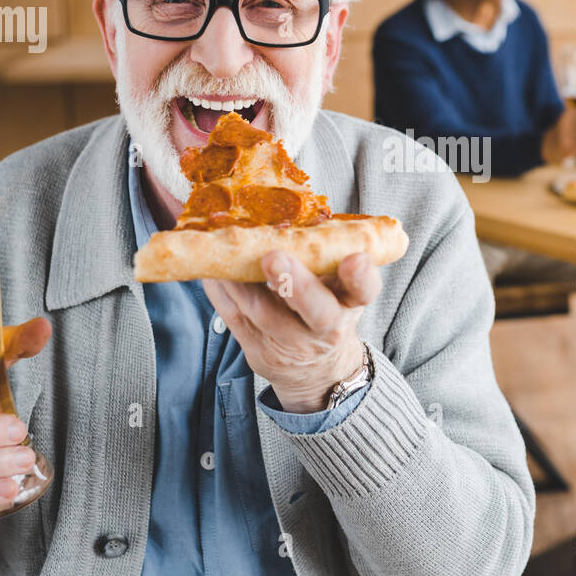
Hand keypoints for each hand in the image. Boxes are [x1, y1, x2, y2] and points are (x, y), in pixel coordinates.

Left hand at [203, 251, 378, 413]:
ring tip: (227, 251)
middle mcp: (327, 326)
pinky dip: (220, 290)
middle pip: (316, 310)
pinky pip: (235, 318)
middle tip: (274, 257)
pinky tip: (211, 268)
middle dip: (295, 284)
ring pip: (264, 313)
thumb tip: (295, 206)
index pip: (364, 289)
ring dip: (241, 281)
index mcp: (351, 302)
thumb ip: (325, 254)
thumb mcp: (339, 286)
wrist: (317, 369)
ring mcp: (292, 343)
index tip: (355, 259)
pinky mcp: (259, 351)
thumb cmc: (326, 308)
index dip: (361, 275)